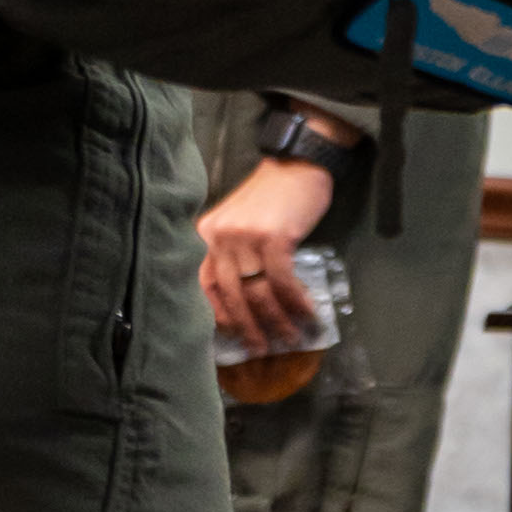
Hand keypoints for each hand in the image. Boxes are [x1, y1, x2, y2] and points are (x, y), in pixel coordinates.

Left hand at [198, 152, 338, 351]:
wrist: (297, 163)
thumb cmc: (272, 196)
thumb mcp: (240, 223)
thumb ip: (234, 254)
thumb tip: (246, 300)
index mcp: (207, 235)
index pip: (204, 285)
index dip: (219, 315)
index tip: (234, 336)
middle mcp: (220, 237)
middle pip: (231, 294)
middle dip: (248, 327)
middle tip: (262, 348)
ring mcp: (245, 237)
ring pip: (257, 292)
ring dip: (277, 320)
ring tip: (290, 337)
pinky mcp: (273, 237)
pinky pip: (282, 281)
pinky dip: (296, 302)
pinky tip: (307, 313)